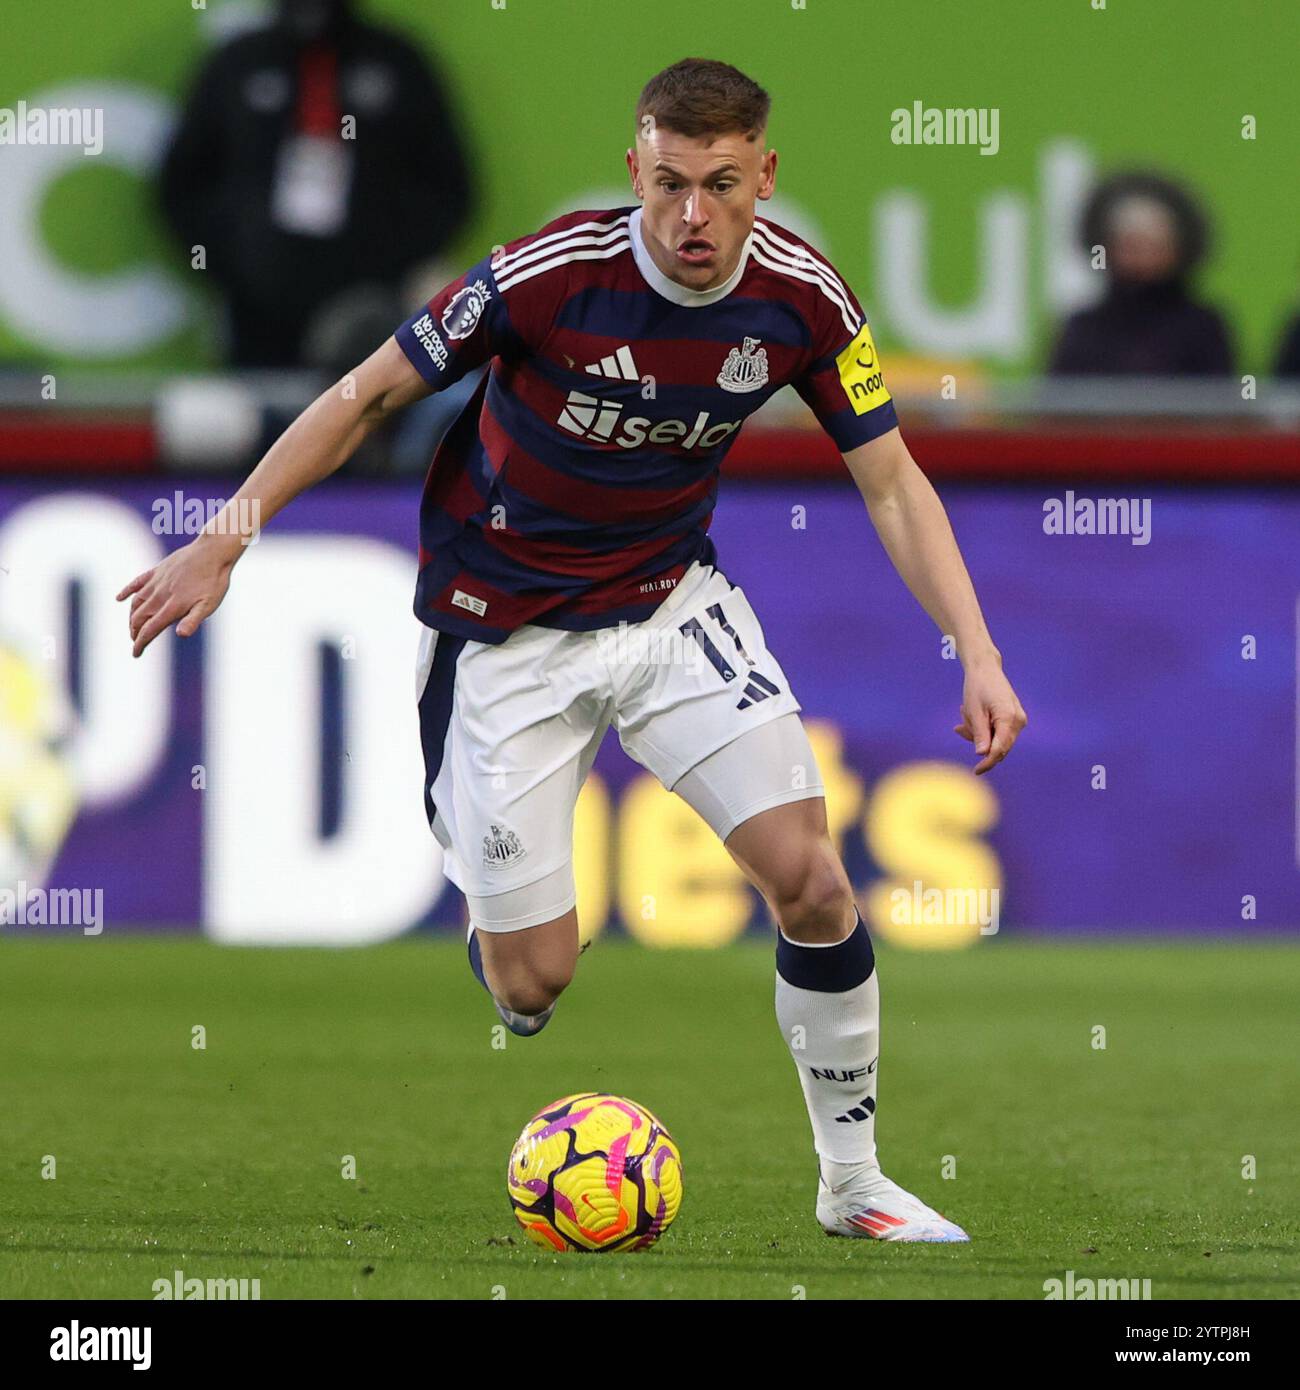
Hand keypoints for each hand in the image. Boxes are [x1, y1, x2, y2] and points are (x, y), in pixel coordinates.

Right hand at [116, 535, 236, 657]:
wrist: (213, 551)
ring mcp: (157, 582)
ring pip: (136, 603)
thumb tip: (180, 635)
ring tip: (132, 627)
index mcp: (172, 606)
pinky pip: (137, 583)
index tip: (135, 654)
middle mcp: (160, 595)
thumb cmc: (214, 581)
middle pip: (140, 618)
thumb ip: (193, 620)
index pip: (150, 629)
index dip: (140, 643)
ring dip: (132, 617)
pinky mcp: (157, 571)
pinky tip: (119, 598)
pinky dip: (126, 592)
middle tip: (136, 643)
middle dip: (135, 633)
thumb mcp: (209, 604)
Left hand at [954, 657, 1026, 774]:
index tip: (976, 771)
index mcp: (1009, 718)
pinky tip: (969, 715)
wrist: (985, 669)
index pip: (1000, 749)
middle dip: (977, 741)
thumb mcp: (974, 711)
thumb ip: (980, 733)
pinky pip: (998, 732)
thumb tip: (982, 755)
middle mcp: (1018, 721)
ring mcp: (1018, 720)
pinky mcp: (1014, 719)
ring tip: (964, 714)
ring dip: (978, 733)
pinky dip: (983, 728)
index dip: (988, 762)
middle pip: (998, 746)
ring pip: (997, 740)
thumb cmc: (977, 687)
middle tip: (959, 727)